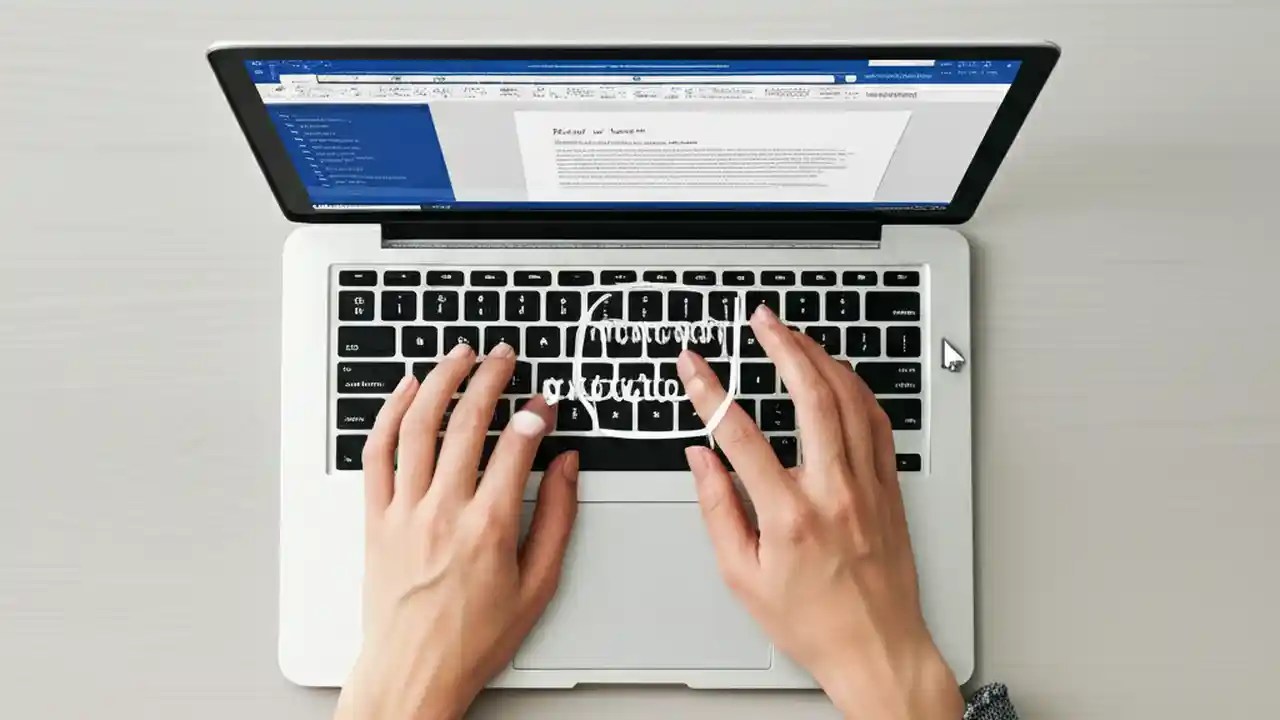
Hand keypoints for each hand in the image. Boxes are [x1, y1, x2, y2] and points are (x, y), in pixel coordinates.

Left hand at [335, 342, 579, 719]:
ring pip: (418, 426)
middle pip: (466, 423)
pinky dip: (390, 414)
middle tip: (504, 356)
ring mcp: (404, 511)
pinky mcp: (375, 518)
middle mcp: (443, 512)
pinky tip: (406, 390)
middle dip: (490, 379)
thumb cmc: (473, 639)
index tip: (544, 400)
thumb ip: (556, 518)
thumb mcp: (537, 584)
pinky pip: (377, 453)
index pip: (516, 447)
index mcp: (488, 528)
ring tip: (458, 356)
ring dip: (440, 381)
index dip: (535, 414)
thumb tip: (565, 467)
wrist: (413, 673)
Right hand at [678, 306, 962, 719]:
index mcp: (790, 515)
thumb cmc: (812, 621)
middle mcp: (834, 491)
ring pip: (850, 399)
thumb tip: (702, 459)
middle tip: (761, 320)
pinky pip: (877, 421)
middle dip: (782, 346)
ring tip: (795, 335)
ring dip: (821, 357)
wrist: (877, 648)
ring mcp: (868, 485)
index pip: (741, 434)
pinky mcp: (889, 487)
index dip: (710, 391)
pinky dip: (856, 388)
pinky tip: (839, 374)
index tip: (693, 365)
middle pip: (810, 395)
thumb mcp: (742, 577)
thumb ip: (717, 510)